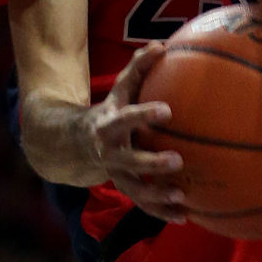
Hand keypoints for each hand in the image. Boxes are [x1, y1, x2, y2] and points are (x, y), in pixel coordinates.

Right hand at [89, 44, 185, 221]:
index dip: (144, 115)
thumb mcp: (119, 89)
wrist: (76, 143)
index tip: (167, 110)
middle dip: (151, 162)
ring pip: (135, 189)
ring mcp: (116, 174)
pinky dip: (162, 212)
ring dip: (157, 196)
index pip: (126, 118)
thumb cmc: (111, 110)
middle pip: (129, 160)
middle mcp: (109, 153)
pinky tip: (185, 216)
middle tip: (178, 160)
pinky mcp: (124, 189)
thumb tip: (162, 45)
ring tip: (182, 198)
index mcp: (109, 125)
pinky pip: (143, 204)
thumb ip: (138, 68)